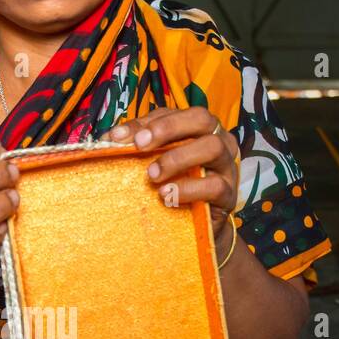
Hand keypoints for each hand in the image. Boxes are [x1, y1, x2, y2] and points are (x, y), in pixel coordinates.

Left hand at [109, 107, 239, 237]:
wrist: (194, 226)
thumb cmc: (175, 186)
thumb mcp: (158, 162)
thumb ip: (141, 147)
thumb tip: (110, 138)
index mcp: (200, 128)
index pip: (175, 113)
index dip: (147, 122)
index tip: (119, 137)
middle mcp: (219, 140)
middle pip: (202, 119)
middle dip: (168, 128)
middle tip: (140, 146)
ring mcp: (227, 167)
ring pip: (211, 147)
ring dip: (177, 158)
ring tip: (152, 175)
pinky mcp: (228, 195)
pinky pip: (214, 185)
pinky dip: (187, 189)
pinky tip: (166, 195)